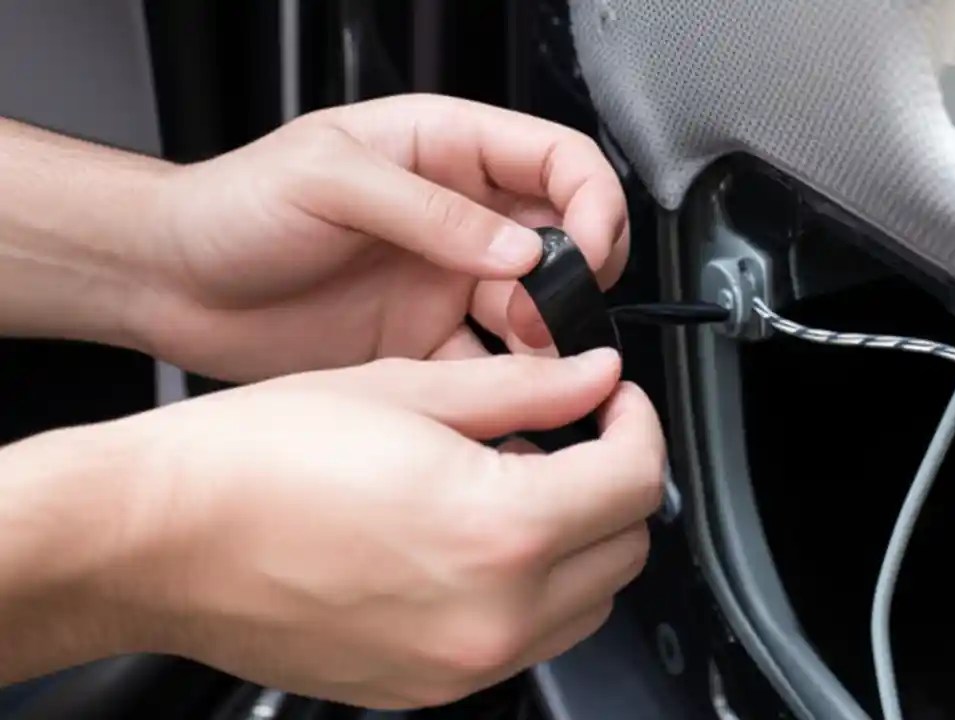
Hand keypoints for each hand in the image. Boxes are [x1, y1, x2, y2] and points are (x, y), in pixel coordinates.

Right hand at [62, 349, 661, 708]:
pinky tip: (476, 537)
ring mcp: (460, 662)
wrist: (152, 538)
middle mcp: (492, 613)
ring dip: (581, 538)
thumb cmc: (250, 462)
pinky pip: (524, 640)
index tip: (615, 399)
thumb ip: (524, 390)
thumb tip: (590, 379)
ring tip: (521, 483)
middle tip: (576, 432)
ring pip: (586, 602)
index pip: (636, 479)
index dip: (639, 423)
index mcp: (498, 529)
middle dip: (617, 479)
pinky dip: (530, 587)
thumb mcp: (405, 392)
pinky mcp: (427, 686)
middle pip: (626, 547)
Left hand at [136, 94, 628, 379]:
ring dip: (549, 344)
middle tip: (550, 318)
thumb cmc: (232, 206)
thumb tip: (520, 248)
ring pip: (536, 313)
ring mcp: (445, 284)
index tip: (590, 252)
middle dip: (577, 284)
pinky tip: (503, 406)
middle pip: (565, 243)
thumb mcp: (327, 180)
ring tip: (529, 367)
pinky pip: (489, 371)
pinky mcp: (424, 345)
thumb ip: (429, 211)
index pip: (560, 162)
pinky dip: (508, 394)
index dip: (593, 204)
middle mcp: (459, 219)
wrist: (170, 283)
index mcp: (446, 151)